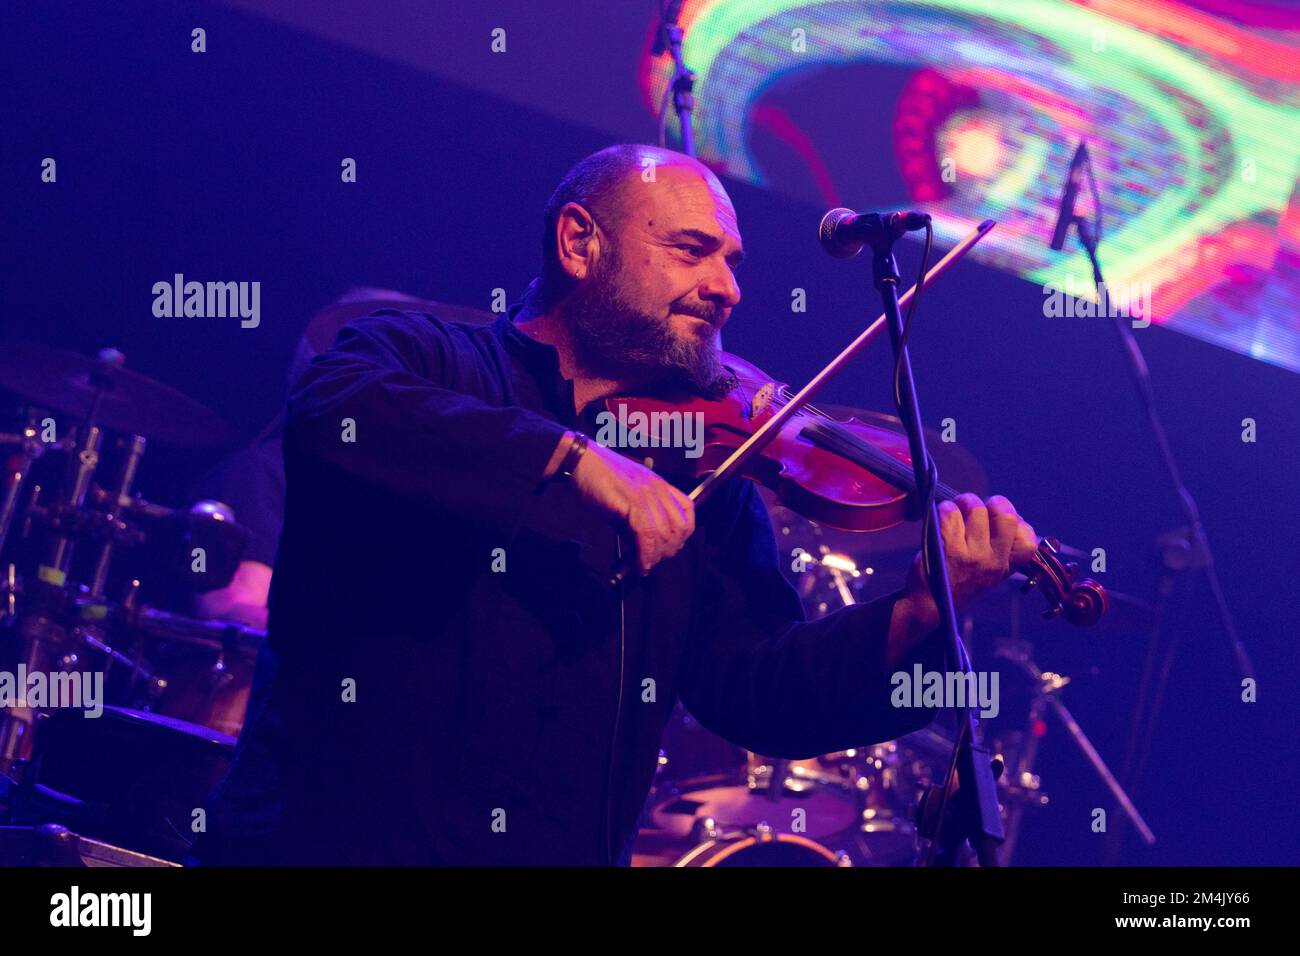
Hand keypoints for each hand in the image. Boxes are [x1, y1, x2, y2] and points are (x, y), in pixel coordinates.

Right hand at [569, 439, 694, 574]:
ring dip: (656, 556)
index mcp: (658, 484)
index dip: (685, 532)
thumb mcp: (627, 495)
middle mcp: (656, 489)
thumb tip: (641, 545)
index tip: (674, 545)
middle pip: (679, 526)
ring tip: (645, 565)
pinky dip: (644, 554)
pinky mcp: (631, 504)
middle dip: (670, 549)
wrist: (581, 461)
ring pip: (664, 534)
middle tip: (657, 560)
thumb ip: (638, 517)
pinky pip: (646, 535)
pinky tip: (639, 563)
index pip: (688, 509)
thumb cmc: (599, 476)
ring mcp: (645, 496)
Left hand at [902, 494, 1037, 630]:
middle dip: (993, 503)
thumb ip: (1003, 548)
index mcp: (1005, 567)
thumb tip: (1006, 513)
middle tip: (979, 508)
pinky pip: (950, 512)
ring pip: (976, 508)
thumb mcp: (990, 572)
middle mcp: (992, 561)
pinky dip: (945, 509)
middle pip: (1006, 516)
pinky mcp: (947, 548)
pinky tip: (942, 518)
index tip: (1000, 522)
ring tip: (957, 511)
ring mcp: (971, 555)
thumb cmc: (959, 581)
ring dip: (964, 503)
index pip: (1029, 539)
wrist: (930, 604)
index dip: (1018, 522)